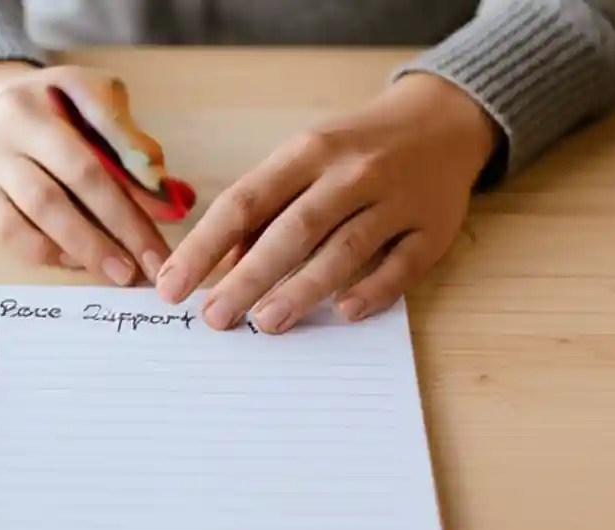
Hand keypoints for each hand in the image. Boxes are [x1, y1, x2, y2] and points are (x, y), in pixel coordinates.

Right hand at [0, 62, 171, 284]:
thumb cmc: (50, 105)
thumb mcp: (91, 97)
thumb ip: (127, 141)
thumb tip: (166, 198)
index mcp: (53, 89)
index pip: (107, 133)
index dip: (141, 180)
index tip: (172, 217)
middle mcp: (14, 122)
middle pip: (77, 176)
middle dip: (121, 224)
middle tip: (150, 263)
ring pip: (42, 208)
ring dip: (86, 246)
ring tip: (118, 272)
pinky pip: (10, 232)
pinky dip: (47, 251)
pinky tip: (75, 262)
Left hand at [155, 73, 500, 331]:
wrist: (442, 122)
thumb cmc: (351, 152)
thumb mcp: (300, 161)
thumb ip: (261, 213)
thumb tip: (214, 272)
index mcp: (306, 152)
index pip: (244, 202)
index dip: (204, 246)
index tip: (171, 285)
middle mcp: (350, 173)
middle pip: (293, 230)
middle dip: (249, 276)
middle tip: (215, 317)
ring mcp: (396, 199)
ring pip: (345, 248)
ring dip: (303, 288)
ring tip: (266, 322)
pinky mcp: (432, 227)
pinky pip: (402, 263)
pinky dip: (374, 288)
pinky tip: (344, 312)